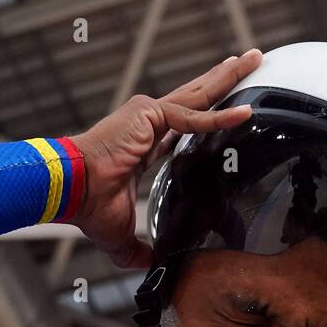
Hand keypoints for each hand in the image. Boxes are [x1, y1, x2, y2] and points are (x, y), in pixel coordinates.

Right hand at [67, 49, 262, 268]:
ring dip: (229, 78)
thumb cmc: (86, 207)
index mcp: (142, 146)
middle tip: (249, 61)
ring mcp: (149, 115)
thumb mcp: (121, 237)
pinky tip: (247, 113)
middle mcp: (147, 123)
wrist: (71, 191)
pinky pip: (195, 117)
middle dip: (222, 81)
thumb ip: (140, 251)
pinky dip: (221, 116)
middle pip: (196, 99)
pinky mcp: (150, 113)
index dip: (206, 117)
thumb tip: (153, 267)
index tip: (226, 107)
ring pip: (200, 95)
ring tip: (255, 59)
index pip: (182, 126)